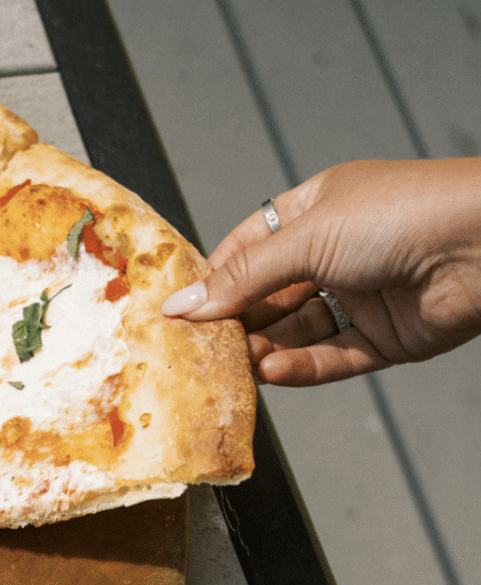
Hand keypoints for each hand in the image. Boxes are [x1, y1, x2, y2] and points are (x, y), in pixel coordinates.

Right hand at [160, 159, 480, 384]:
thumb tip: (183, 305)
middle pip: (267, 296)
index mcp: (316, 212)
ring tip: (235, 366)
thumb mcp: (306, 237)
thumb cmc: (405, 214)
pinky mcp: (384, 337)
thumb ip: (242, 278)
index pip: (247, 249)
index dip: (214, 278)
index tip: (180, 308)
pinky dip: (300, 367)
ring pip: (295, 332)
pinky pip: (331, 357)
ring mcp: (360, 297)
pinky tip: (273, 372)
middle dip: (234, 322)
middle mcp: (336, 254)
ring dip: (263, 349)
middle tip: (199, 347)